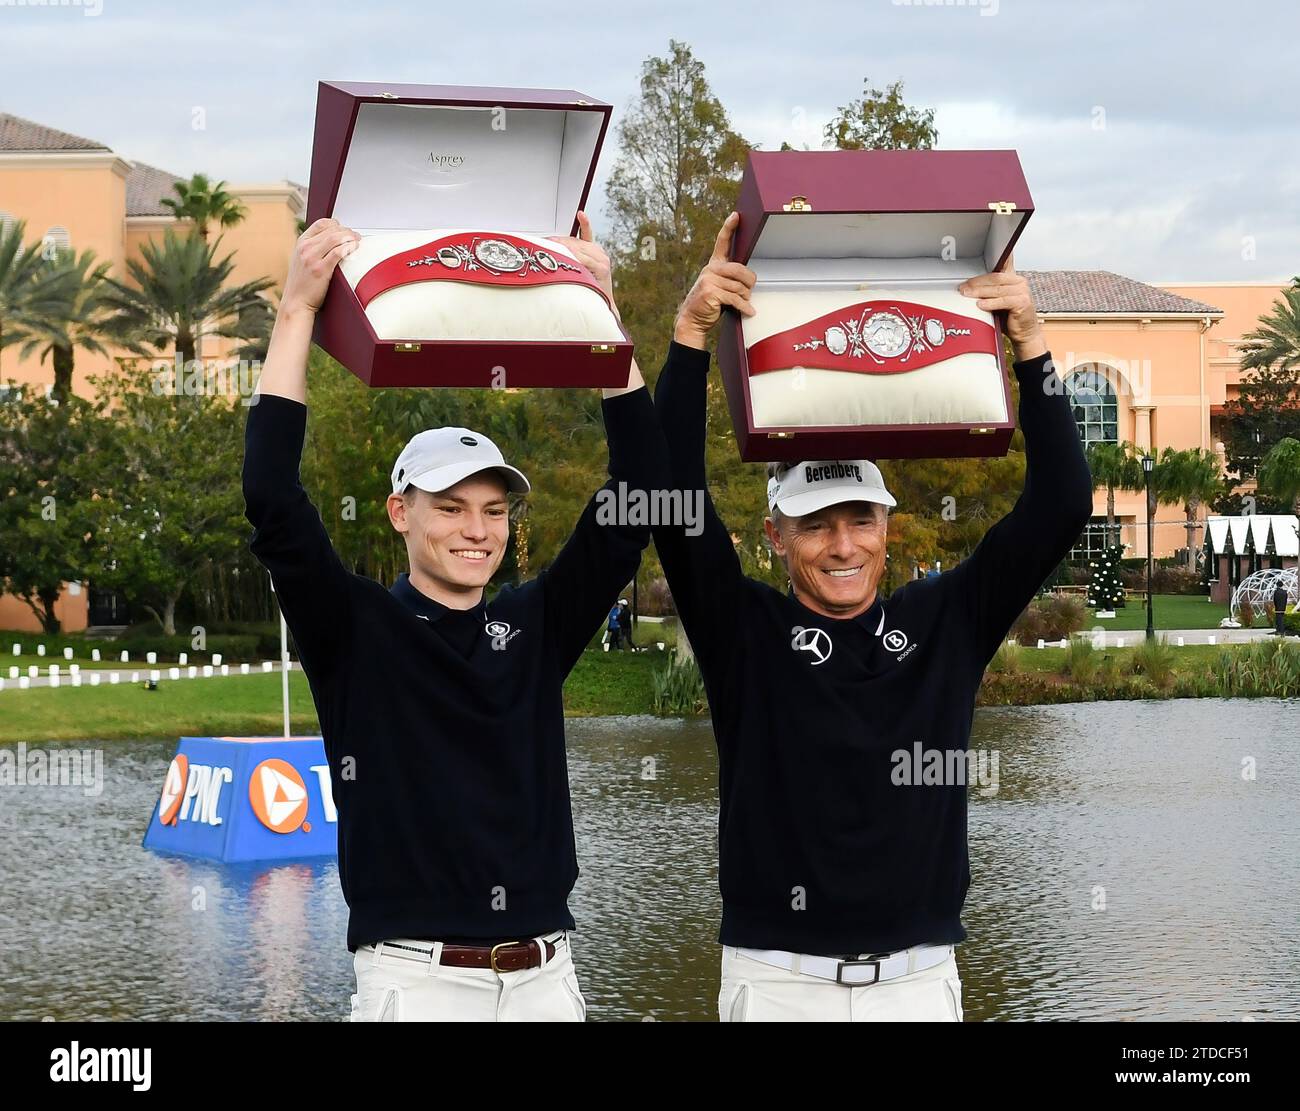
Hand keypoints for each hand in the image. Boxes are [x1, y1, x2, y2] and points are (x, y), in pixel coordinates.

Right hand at [281, 218, 360, 318]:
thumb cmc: (302, 284)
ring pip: (335, 238)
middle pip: (331, 229)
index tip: (345, 230)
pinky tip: (354, 248)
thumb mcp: (302, 260)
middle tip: (356, 237)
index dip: (337, 224)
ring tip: (357, 241)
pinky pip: (338, 252)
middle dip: (347, 231)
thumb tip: (332, 241)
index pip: (321, 224)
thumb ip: (313, 249)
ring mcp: (312, 258)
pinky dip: (349, 248)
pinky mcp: (321, 269)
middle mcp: (305, 248)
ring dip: (350, 237)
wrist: (296, 302)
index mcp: (301, 243)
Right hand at [547, 211, 616, 317]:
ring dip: (562, 240)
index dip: (561, 252)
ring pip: (577, 241)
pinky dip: (584, 224)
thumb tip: (557, 275)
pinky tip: (581, 215)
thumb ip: (572, 281)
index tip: (548, 249)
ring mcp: (599, 253)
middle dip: (559, 244)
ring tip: (548, 241)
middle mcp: (601, 257)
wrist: (604, 304)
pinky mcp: (596, 250)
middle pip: (575, 245)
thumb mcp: (581, 292)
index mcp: (600, 267)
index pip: (576, 255)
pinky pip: (588, 235)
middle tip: (543, 245)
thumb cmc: (592, 300)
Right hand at [673, 211, 756, 349]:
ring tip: (743, 303)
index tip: (735, 216)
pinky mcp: (711, 293)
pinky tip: (748, 310)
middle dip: (749, 282)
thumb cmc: (709, 303)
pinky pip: (735, 299)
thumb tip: (750, 279)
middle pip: (740, 269)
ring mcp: (709, 280)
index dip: (729, 227)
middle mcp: (710, 270)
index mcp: (713, 265)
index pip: (722, 242)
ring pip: (739, 286)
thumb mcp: (718, 286)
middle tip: (750, 290)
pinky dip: (744, 307)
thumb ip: (730, 278)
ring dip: (745, 297)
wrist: (692, 320)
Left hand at [957, 253, 1046, 361]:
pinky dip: (990, 303)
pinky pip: (1003, 300)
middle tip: (962, 287)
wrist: (1024, 333)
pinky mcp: (1023, 302)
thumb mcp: (998, 302)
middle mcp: (1019, 282)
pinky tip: (980, 304)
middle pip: (995, 278)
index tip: (986, 246)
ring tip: (966, 294)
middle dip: (976, 282)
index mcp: (1013, 279)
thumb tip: (967, 289)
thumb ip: (988, 293)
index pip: (1005, 262)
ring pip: (997, 289)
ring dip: (979, 292)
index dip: (999, 254)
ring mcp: (1022, 291)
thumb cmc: (1009, 318)